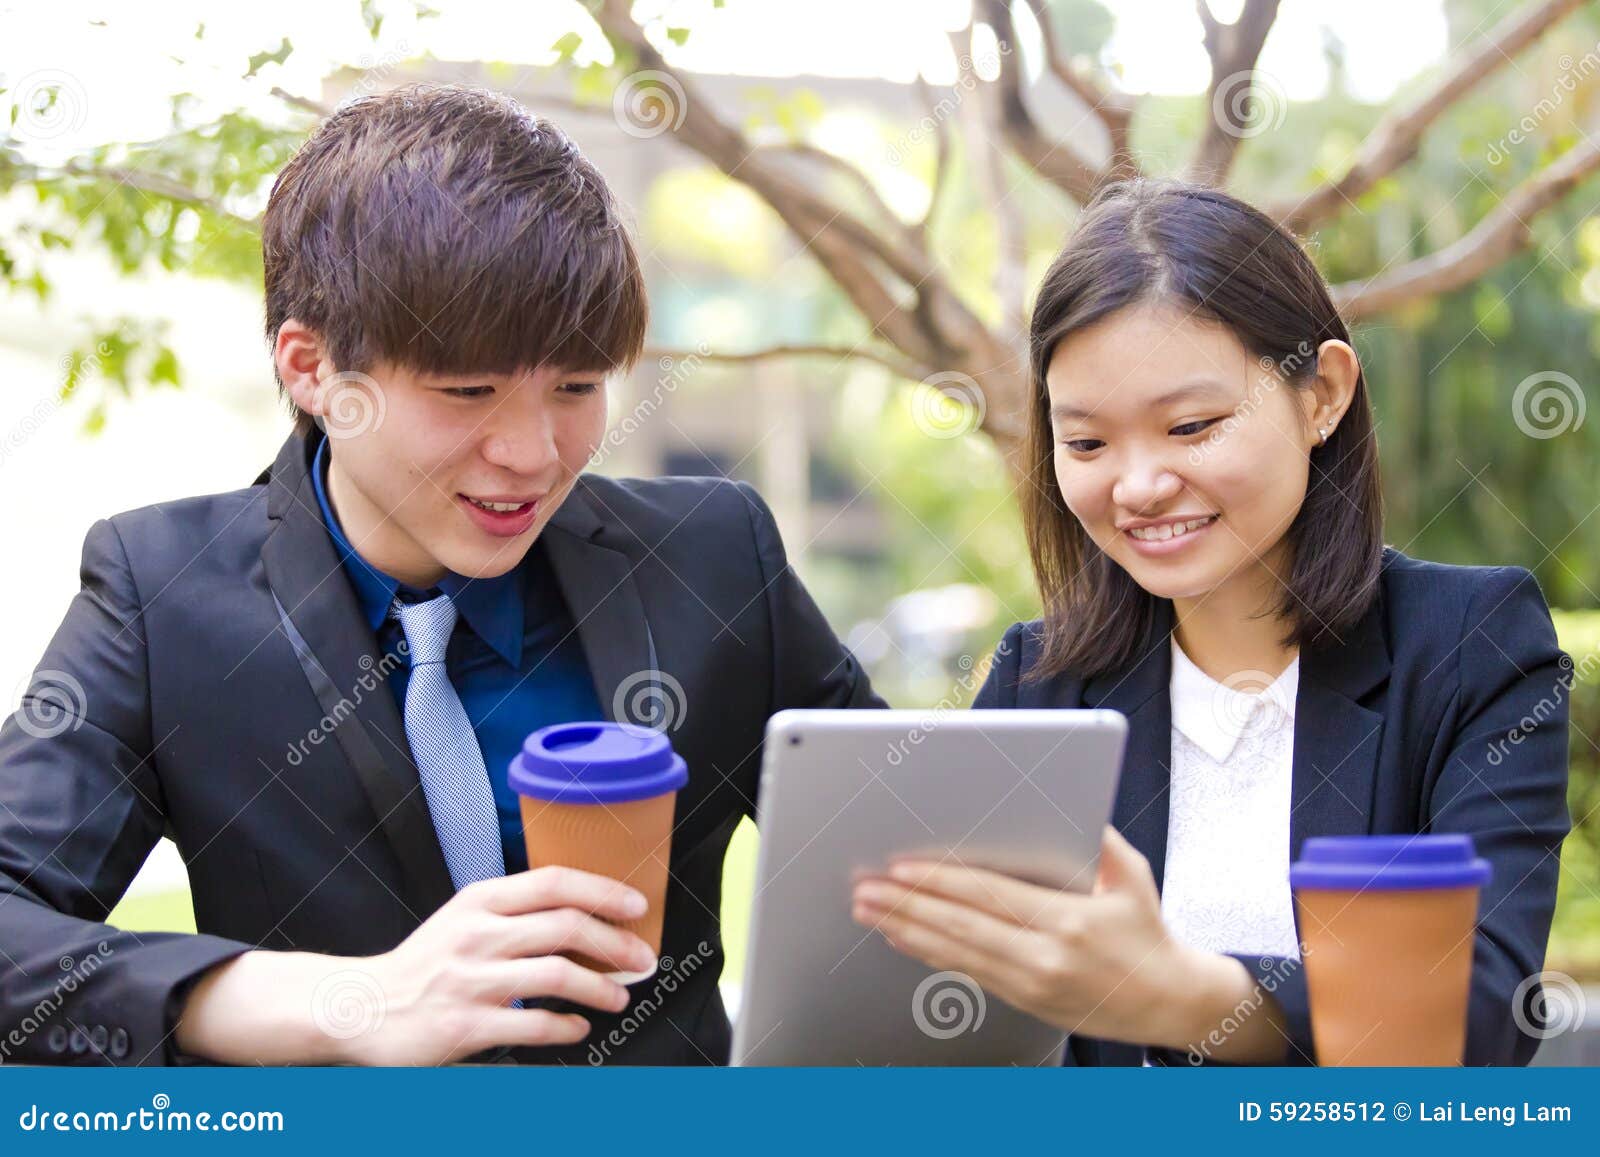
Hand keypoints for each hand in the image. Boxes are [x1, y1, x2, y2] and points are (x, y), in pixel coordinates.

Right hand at [177, 866, 656, 1065]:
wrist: (363, 1009)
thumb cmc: (427, 963)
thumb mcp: (465, 919)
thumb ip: (516, 911)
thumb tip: (587, 913)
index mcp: (480, 900)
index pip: (555, 882)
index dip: (603, 891)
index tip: (637, 906)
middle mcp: (477, 933)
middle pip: (566, 926)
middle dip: (616, 943)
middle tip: (641, 959)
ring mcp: (471, 980)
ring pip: (558, 974)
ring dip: (601, 988)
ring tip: (617, 998)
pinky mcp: (465, 1025)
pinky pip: (534, 1023)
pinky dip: (567, 1028)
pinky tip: (578, 1029)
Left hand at [850, 826, 1244, 1051]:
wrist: (1168, 1002)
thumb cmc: (1147, 932)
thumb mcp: (1132, 876)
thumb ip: (1096, 838)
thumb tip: (1063, 797)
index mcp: (1069, 921)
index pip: (990, 896)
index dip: (941, 882)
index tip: (901, 869)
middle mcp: (1045, 957)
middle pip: (961, 927)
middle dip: (908, 906)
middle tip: (866, 889)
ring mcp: (1031, 984)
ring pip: (955, 954)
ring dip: (906, 930)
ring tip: (869, 910)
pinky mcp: (1023, 1000)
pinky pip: (966, 973)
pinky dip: (929, 953)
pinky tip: (902, 937)